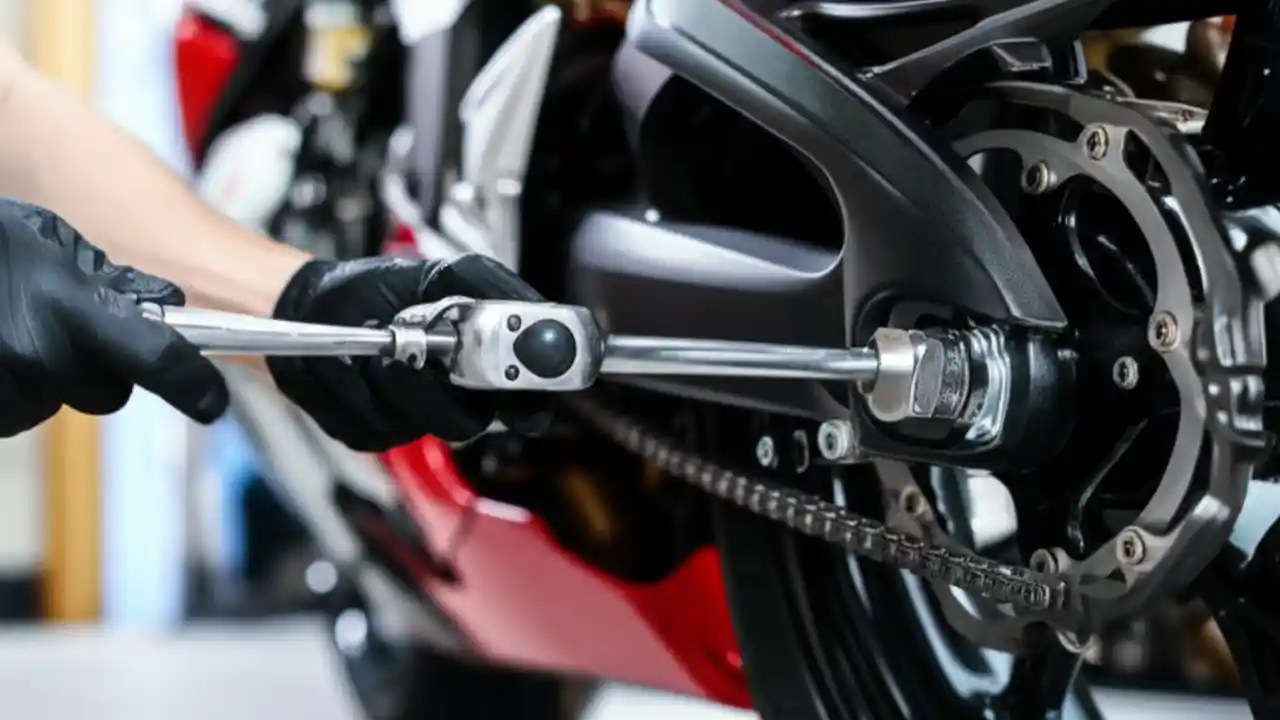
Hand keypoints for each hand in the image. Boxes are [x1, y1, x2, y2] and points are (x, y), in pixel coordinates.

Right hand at [0, 200, 227, 434]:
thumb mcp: (44, 239)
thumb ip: (106, 279)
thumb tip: (163, 304)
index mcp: (72, 307)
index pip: (158, 359)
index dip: (194, 386)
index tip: (212, 402)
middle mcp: (40, 353)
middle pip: (104, 394)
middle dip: (93, 370)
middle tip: (57, 332)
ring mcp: (3, 384)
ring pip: (49, 406)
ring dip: (39, 381)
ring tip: (6, 335)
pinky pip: (5, 417)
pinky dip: (4, 393)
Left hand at [269, 254, 553, 450]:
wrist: (310, 309)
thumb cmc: (375, 290)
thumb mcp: (438, 273)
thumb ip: (487, 285)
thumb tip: (530, 305)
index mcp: (482, 363)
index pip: (526, 400)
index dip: (530, 404)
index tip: (520, 396)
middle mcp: (452, 397)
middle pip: (470, 421)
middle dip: (437, 386)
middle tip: (418, 352)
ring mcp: (410, 419)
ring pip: (414, 422)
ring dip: (390, 380)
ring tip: (374, 348)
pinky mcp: (369, 432)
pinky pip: (369, 426)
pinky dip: (352, 392)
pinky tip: (348, 367)